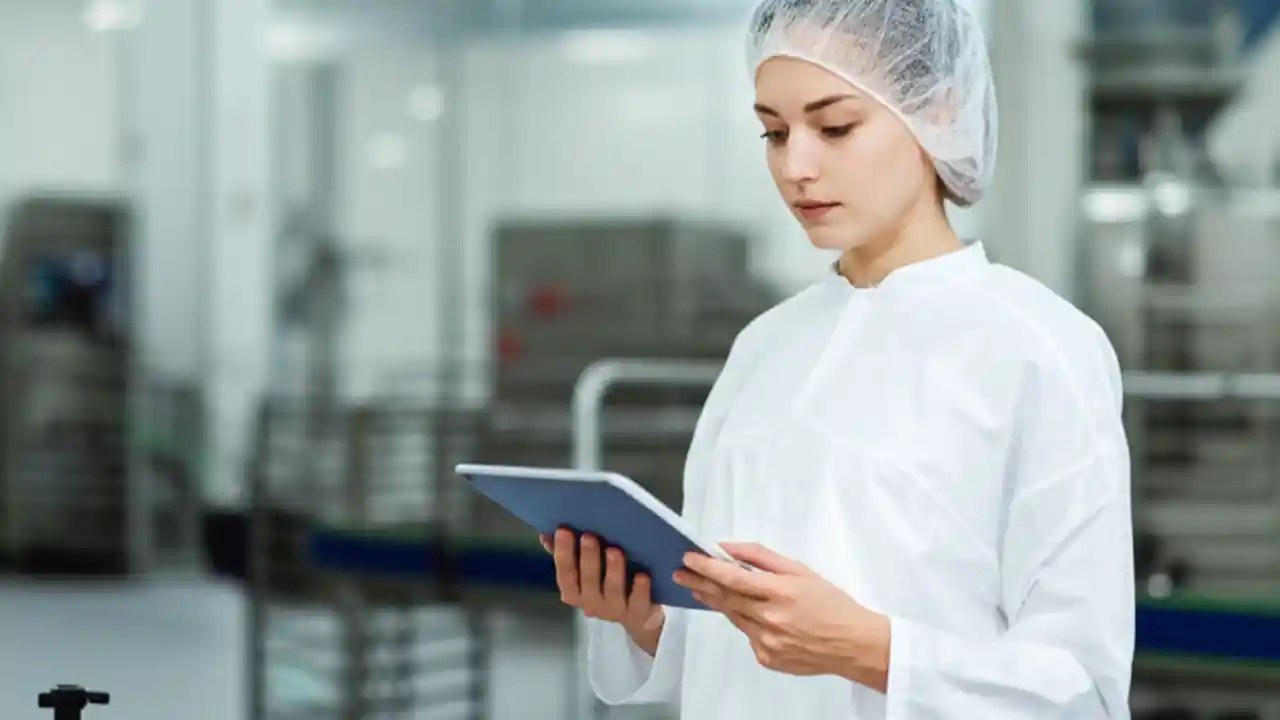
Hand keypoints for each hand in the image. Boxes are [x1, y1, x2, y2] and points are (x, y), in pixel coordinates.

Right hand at [540, 528, 665, 655]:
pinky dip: (640, 589)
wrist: (637, 616)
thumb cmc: (606, 585)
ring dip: (613, 570)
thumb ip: (567, 554)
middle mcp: (592, 604)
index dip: (563, 553)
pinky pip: (639, 602)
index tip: (563, 530)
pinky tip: (642, 575)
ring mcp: (615, 610)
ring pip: (612, 590)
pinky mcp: (638, 613)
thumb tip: (546, 534)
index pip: (565, 573)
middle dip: (588, 559)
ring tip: (614, 550)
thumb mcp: (585, 572)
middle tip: (589, 537)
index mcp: (575, 592)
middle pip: (588, 581)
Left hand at [673, 542, 890, 691]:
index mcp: (780, 592)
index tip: (688, 558)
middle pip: (725, 598)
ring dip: (716, 601)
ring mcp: (766, 642)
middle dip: (700, 583)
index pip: (733, 577)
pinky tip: (748, 613)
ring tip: (701, 587)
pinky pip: (747, 634)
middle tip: (681, 573)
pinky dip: (744, 621)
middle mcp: (770, 619)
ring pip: (733, 616)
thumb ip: (761, 557)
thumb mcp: (799, 570)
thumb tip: (729, 547)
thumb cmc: (829, 603)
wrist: (852, 644)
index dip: (707, 567)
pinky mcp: (766, 658)